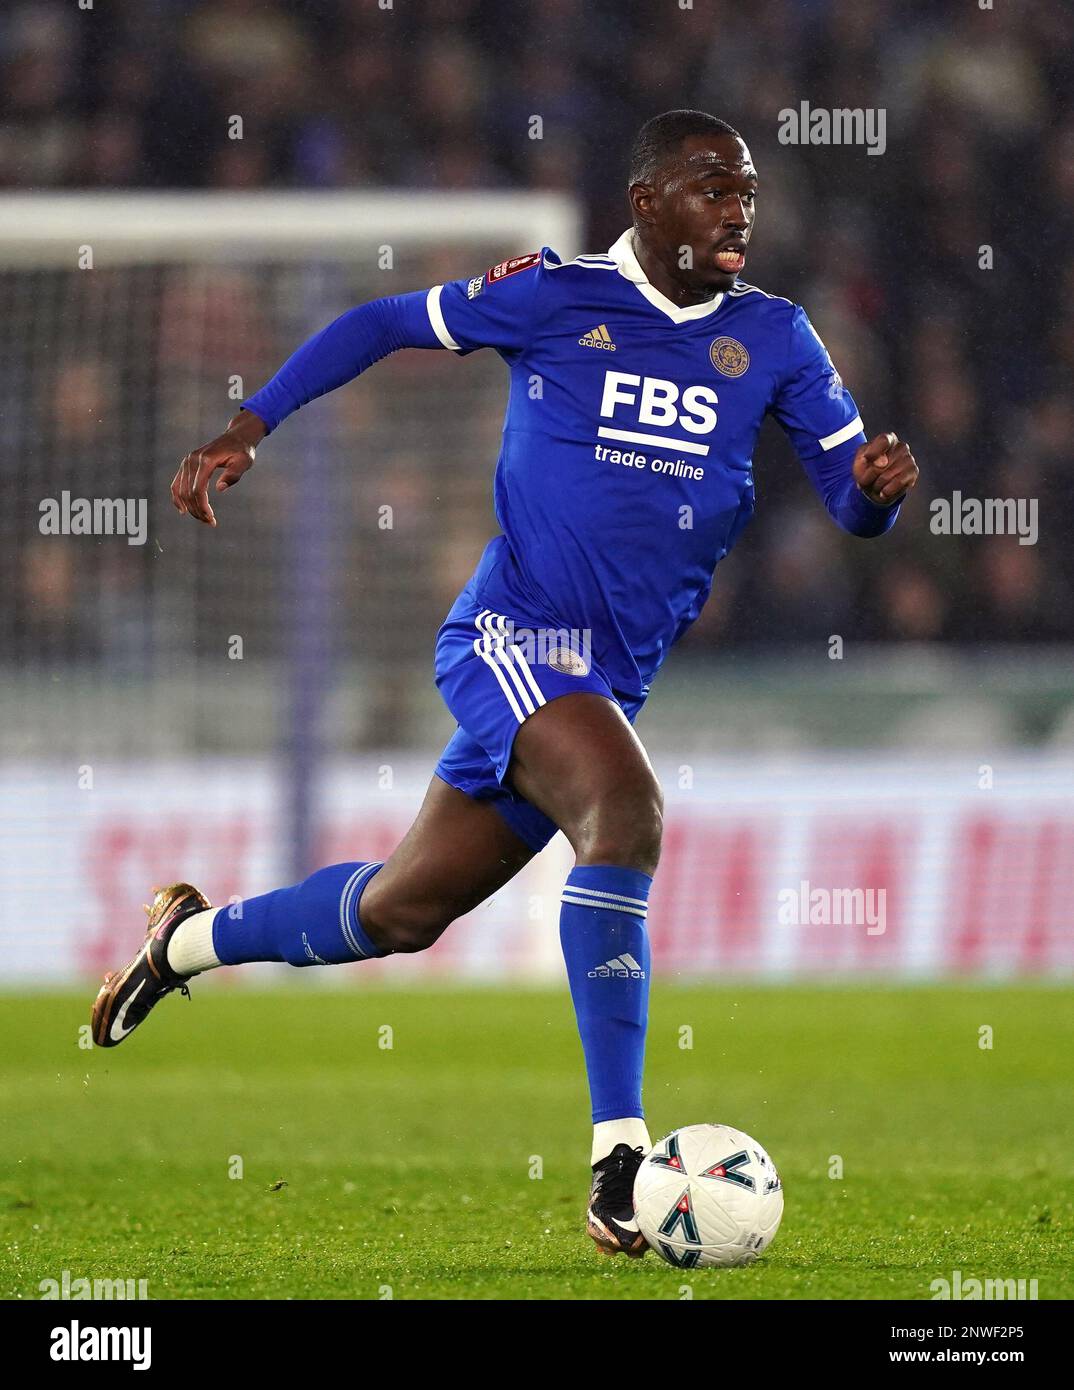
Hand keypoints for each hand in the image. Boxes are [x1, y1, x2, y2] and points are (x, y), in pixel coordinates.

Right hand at [170, 409, 266, 525]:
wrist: (236, 437)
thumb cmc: (242, 451)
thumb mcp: (244, 462)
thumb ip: (233, 475)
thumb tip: (219, 489)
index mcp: (205, 460)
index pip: (197, 489)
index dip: (202, 507)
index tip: (212, 520)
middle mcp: (192, 460)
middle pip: (188, 492)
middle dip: (197, 510)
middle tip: (210, 522)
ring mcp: (187, 462)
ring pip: (181, 490)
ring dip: (190, 507)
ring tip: (203, 518)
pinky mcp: (186, 464)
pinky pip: (176, 484)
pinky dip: (177, 497)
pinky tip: (183, 510)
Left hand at [852, 432, 917, 505]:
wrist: (874, 487)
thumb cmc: (866, 470)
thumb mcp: (859, 461)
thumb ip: (867, 456)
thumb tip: (883, 462)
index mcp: (887, 439)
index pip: (884, 440)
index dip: (874, 452)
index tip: (866, 459)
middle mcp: (901, 446)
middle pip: (882, 463)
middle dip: (871, 475)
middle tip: (868, 478)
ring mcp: (909, 458)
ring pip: (888, 475)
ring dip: (877, 484)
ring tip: (876, 485)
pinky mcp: (913, 472)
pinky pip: (898, 483)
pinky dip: (887, 490)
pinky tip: (883, 492)